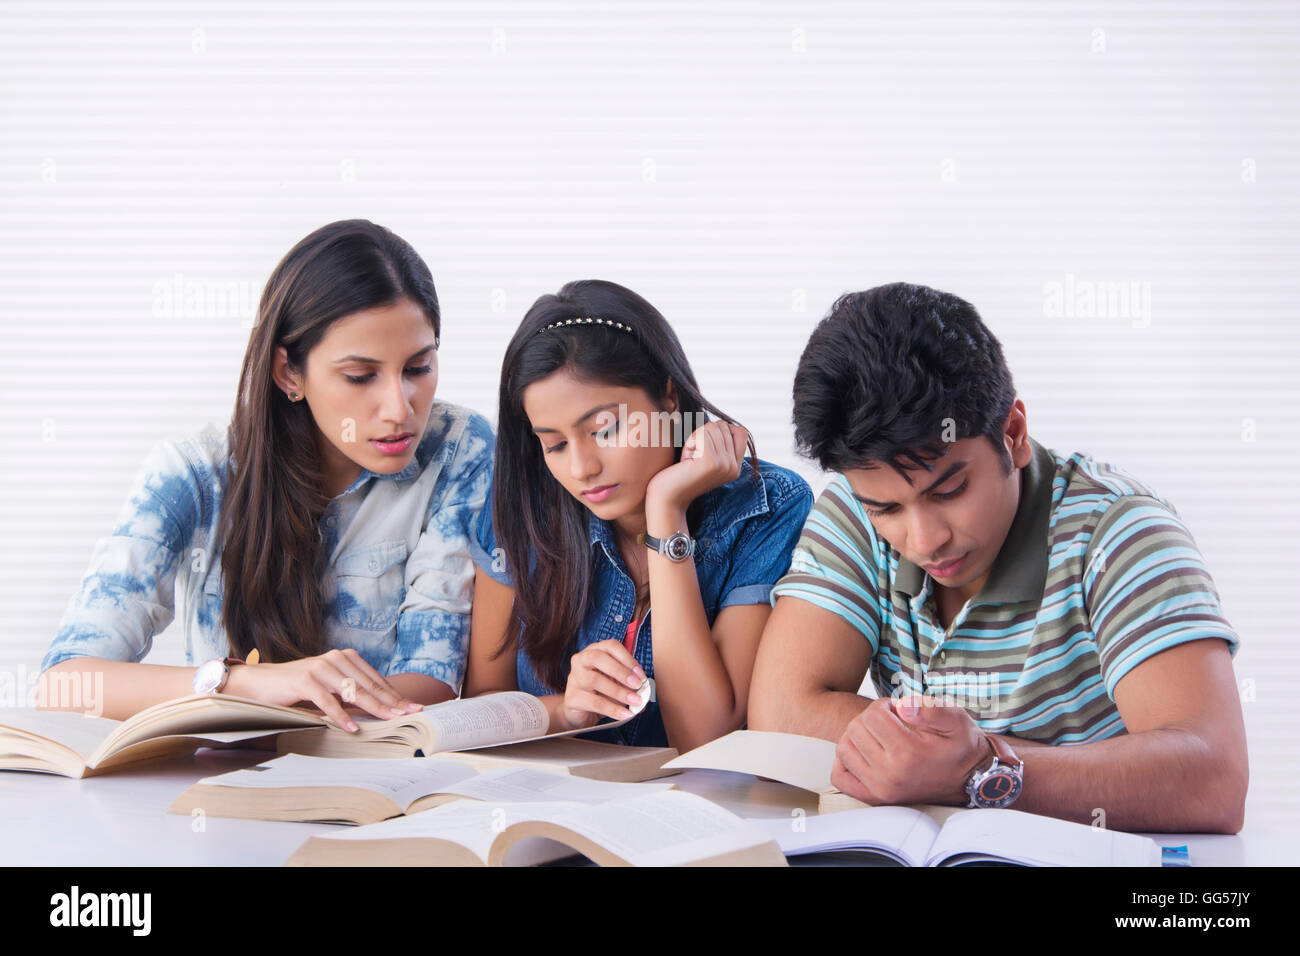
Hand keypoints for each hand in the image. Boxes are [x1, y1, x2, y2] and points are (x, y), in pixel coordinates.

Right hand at [223, 648, 422, 732]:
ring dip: (373, 708)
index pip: (375, 680)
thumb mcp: (329, 687)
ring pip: (353, 692)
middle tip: (410, 714)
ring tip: (391, 720)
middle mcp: (335, 659)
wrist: (260, 682)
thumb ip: (349, 692)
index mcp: (344, 658)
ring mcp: (320, 668)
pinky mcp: (305, 680)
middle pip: (368, 685)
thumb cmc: (297, 688)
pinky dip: (340, 717)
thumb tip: (379, 708)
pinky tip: (352, 729)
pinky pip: (327, 701)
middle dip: (391, 702)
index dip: (394, 695)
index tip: (413, 707)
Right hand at [561, 639, 647, 729]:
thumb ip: (629, 683)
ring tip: (635, 701)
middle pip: (598, 658)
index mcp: (594, 651)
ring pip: (595, 680)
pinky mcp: (572, 697)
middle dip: (621, 671)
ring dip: (619, 691)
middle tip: (637, 685)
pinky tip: (625, 714)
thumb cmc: (600, 692)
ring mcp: (574, 678)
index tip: (641, 675)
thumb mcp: (616, 683)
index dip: (627, 659)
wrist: (580, 712)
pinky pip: (594, 702)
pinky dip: (613, 709)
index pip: (610, 646)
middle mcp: (581, 661)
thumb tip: (646, 692)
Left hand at [644, 421, 749, 516]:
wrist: (667, 500)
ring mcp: (724, 465)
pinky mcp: (711, 463)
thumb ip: (717, 443)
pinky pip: (703, 433)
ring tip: (689, 459)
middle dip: (703, 434)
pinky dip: (691, 441)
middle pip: (723, 426)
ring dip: (695, 438)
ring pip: (713, 427)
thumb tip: (719, 422)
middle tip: (693, 456)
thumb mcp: (705, 458)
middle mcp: (734, 467)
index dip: (720, 430)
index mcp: (735, 467)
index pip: (740, 431)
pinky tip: (686, 459)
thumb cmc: (680, 475)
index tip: (703, 447)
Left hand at [830, 695, 991, 805]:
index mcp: (908, 753)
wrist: (971, 781)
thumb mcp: (956, 720)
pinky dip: (846, 761)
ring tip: (879, 735)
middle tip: (891, 721)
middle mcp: (889, 775)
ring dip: (858, 736)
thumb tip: (901, 705)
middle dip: (871, 718)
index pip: (873, 715)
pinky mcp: (874, 798)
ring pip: (844, 749)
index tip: (900, 710)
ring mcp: (879, 789)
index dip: (885, 705)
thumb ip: (930, 709)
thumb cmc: (962, 747)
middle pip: (856, 729)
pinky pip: (840, 776)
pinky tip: (865, 752)